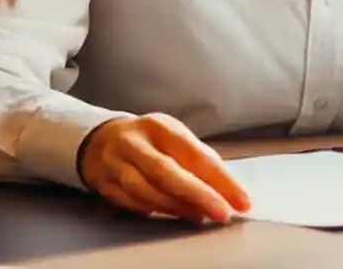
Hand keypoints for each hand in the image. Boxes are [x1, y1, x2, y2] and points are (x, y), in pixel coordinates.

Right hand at [78, 113, 250, 222]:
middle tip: (222, 213)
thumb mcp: (174, 137)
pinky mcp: (105, 184)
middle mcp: (133, 142)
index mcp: (158, 125)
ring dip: (178, 208)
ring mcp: (115, 164)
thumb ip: (199, 161)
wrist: (101, 139)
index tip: (241, 199)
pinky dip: (157, 210)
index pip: (193, 153)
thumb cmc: (150, 140)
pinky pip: (133, 203)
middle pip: (167, 172)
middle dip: (199, 195)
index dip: (220, 179)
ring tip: (201, 215)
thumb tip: (228, 192)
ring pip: (147, 192)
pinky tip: (175, 214)